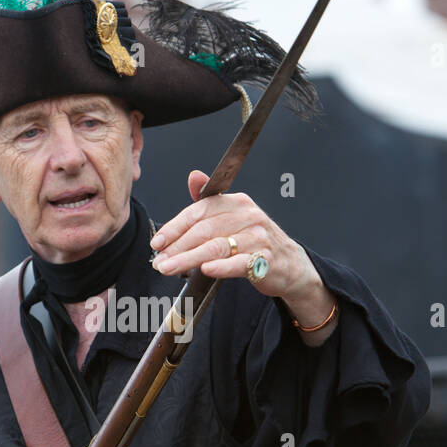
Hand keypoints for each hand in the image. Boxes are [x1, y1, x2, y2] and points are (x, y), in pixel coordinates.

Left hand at [150, 171, 338, 344]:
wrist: (289, 264)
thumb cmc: (254, 241)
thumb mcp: (233, 217)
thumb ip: (209, 202)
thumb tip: (194, 176)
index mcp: (237, 202)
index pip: (199, 211)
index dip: (175, 227)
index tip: (157, 242)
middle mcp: (248, 216)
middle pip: (204, 230)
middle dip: (177, 247)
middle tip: (159, 261)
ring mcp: (258, 237)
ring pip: (216, 247)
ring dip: (188, 259)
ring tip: (169, 268)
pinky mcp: (265, 260)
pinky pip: (239, 263)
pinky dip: (221, 267)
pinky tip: (205, 270)